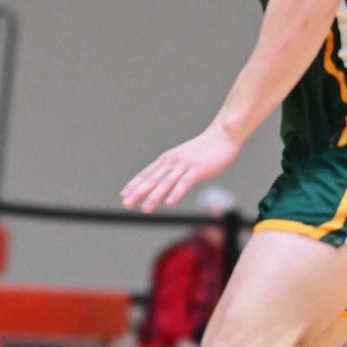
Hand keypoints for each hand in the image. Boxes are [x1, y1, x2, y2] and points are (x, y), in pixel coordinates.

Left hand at [122, 124, 240, 212]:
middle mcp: (172, 161)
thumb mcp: (183, 158)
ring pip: (166, 183)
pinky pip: (185, 183)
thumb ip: (173, 168)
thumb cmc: (204, 150)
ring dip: (154, 197)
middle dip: (138, 192)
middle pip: (152, 179)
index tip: (123, 195)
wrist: (223, 136)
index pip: (146, 173)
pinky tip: (170, 203)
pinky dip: (176, 193)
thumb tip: (163, 180)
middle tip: (126, 204)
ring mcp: (184, 165)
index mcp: (167, 159)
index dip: (134, 184)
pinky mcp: (198, 169)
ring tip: (145, 209)